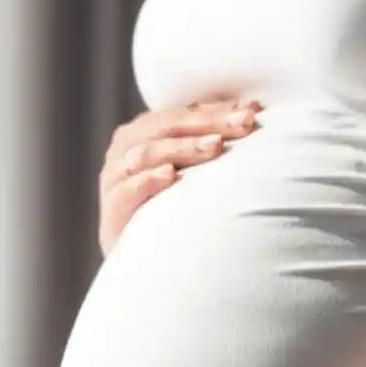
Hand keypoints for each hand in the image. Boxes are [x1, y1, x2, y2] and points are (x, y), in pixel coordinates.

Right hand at [99, 98, 262, 254]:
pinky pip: (127, 190)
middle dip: (207, 123)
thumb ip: (210, 138)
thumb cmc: (169, 205)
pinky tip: (170, 176)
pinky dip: (148, 180)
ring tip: (215, 146)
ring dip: (182, 148)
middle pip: (166, 127)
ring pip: (146, 153)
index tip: (252, 110)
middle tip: (242, 123)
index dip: (216, 109)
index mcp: (145, 131)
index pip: (183, 113)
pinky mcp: (112, 208)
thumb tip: (253, 109)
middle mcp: (126, 148)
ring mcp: (115, 177)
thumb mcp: (190, 168)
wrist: (139, 257)